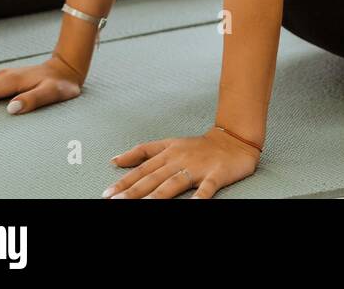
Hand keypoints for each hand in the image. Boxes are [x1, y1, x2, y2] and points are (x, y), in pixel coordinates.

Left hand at [103, 128, 260, 198]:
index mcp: (168, 153)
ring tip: (146, 205)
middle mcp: (180, 159)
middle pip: (154, 178)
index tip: (108, 194)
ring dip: (159, 195)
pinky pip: (207, 187)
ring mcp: (198, 167)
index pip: (142, 169)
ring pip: (175, 183)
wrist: (235, 139)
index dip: (124, 181)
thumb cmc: (200, 146)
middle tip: (117, 202)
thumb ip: (143, 151)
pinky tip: (194, 205)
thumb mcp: (169, 143)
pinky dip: (200, 197)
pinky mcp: (216, 174)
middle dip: (134, 191)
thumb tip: (115, 160)